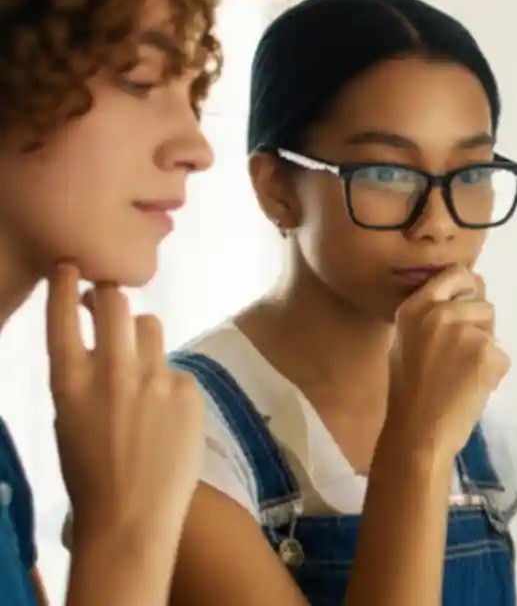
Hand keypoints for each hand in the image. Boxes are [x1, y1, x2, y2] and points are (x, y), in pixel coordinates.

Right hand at [46, 264, 203, 540]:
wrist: (130, 517)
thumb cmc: (90, 474)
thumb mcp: (70, 418)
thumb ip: (83, 376)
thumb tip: (98, 342)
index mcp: (69, 382)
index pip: (63, 316)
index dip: (67, 284)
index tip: (73, 266)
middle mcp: (111, 372)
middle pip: (116, 303)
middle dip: (111, 294)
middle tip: (109, 298)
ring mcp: (153, 379)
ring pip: (150, 328)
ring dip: (140, 335)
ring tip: (137, 366)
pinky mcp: (187, 391)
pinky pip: (176, 370)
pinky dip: (169, 384)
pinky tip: (164, 417)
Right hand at [384, 265, 508, 462]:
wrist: (418, 432)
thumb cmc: (409, 393)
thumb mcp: (405, 342)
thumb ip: (429, 316)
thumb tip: (463, 294)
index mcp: (415, 308)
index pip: (455, 274)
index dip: (469, 285)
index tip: (471, 298)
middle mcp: (440, 313)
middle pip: (482, 303)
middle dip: (479, 326)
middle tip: (460, 357)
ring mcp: (465, 332)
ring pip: (493, 331)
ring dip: (486, 350)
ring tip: (462, 375)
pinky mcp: (487, 354)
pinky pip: (501, 356)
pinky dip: (493, 373)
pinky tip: (472, 389)